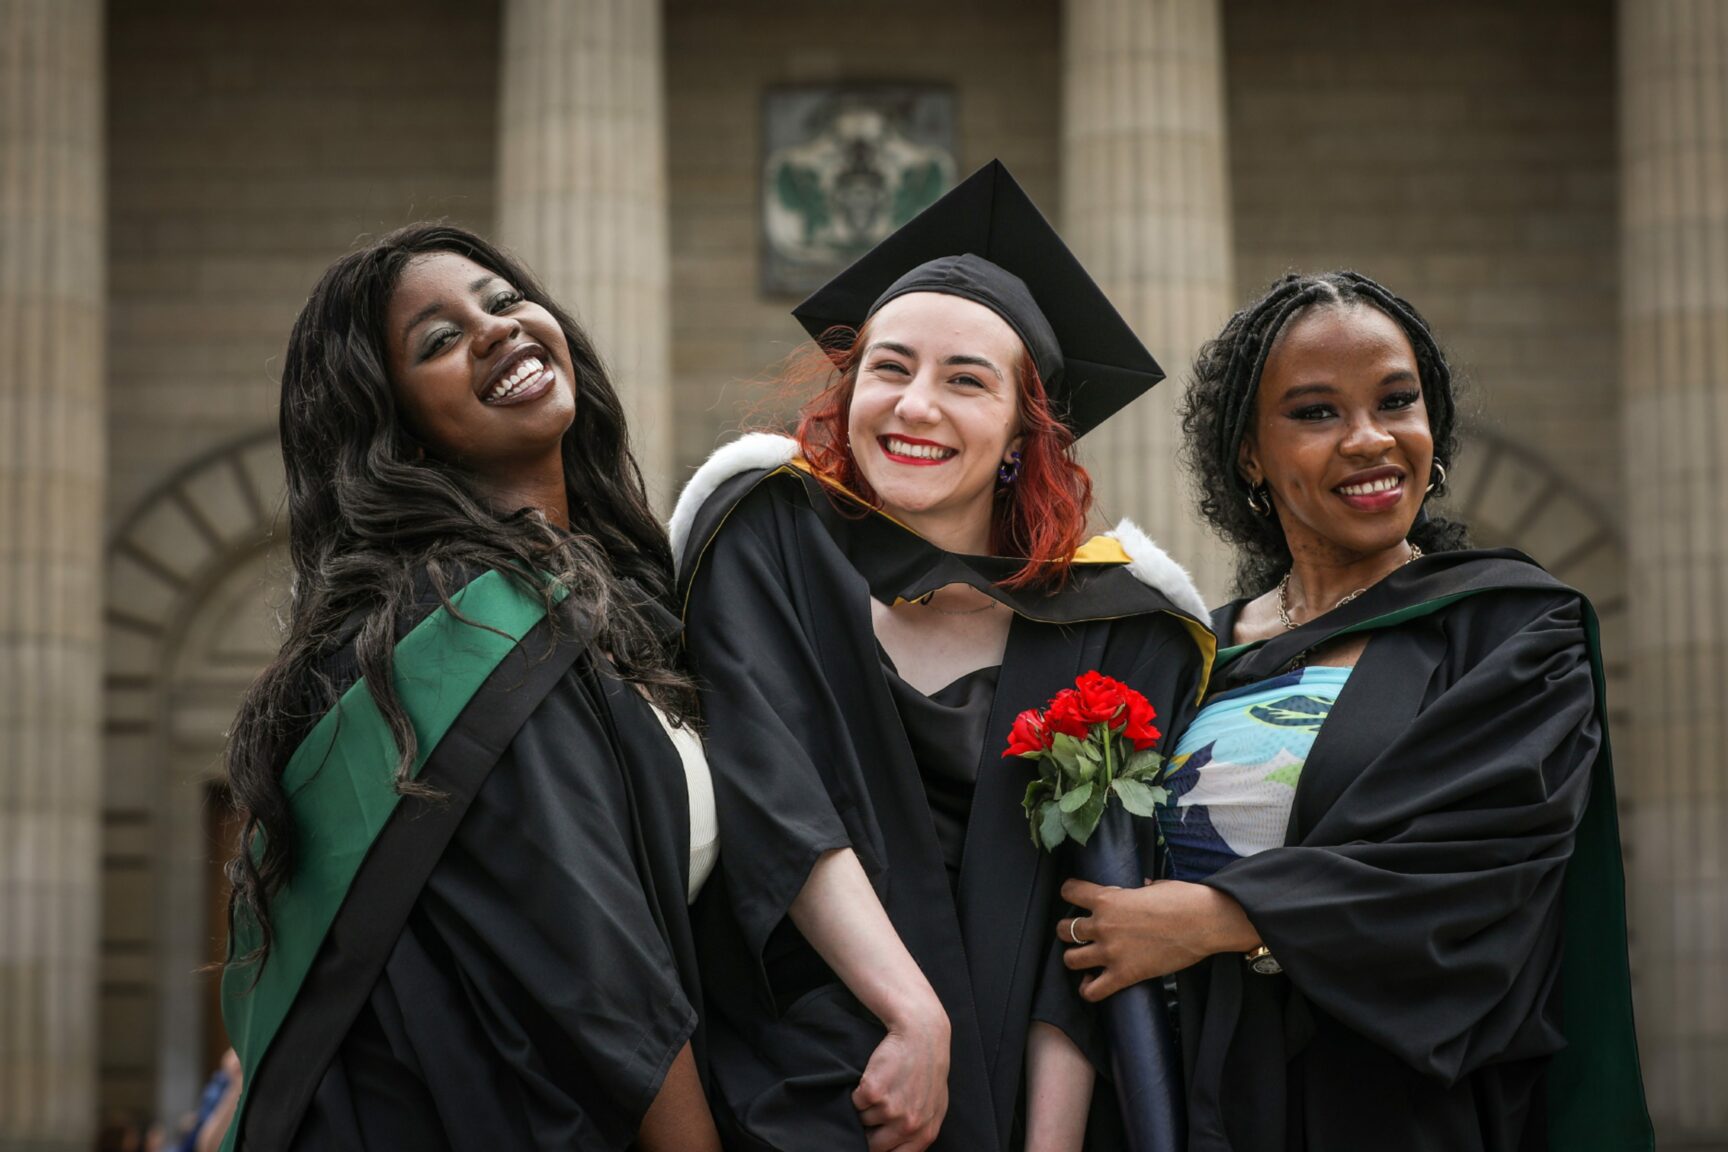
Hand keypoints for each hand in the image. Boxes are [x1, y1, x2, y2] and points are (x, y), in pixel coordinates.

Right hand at [852, 1000, 949, 1151]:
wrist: (922, 1034)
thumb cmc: (928, 1069)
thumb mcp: (935, 1106)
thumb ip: (921, 1132)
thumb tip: (900, 1151)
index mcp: (925, 1133)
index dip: (880, 1149)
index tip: (874, 1139)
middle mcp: (908, 1126)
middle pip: (873, 1146)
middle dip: (870, 1131)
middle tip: (876, 1110)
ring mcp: (890, 1110)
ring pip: (862, 1121)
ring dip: (865, 1108)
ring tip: (882, 1087)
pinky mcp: (873, 1092)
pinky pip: (855, 1103)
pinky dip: (858, 1092)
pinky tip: (875, 1077)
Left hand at [1057, 878, 1259, 1000]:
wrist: (1204, 922)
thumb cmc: (1183, 900)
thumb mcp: (1154, 886)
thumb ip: (1140, 889)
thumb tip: (1144, 885)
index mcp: (1108, 899)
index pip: (1070, 891)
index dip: (1070, 892)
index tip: (1075, 896)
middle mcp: (1103, 925)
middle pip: (1064, 930)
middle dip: (1069, 931)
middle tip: (1083, 933)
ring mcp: (1111, 952)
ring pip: (1070, 959)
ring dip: (1075, 958)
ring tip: (1086, 958)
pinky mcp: (1125, 975)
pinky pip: (1092, 991)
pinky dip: (1088, 989)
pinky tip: (1092, 982)